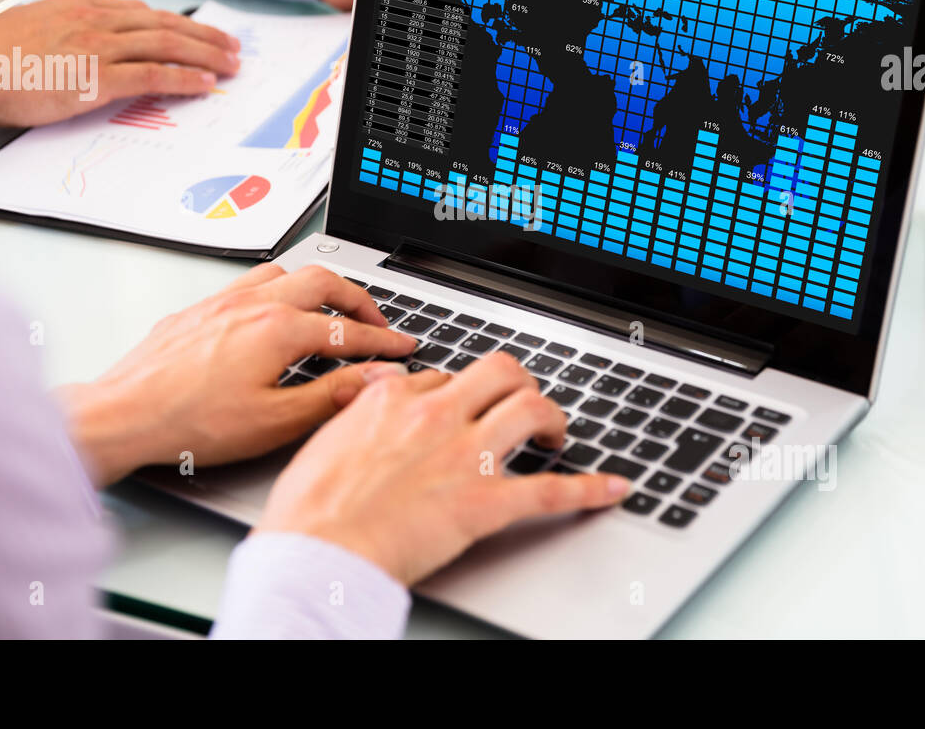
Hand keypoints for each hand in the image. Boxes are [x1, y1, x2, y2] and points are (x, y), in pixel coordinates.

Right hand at [0, 0, 241, 127]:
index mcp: (80, 6)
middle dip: (204, 37)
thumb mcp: (35, 28)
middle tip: (233, 49)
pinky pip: (152, 75)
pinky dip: (184, 78)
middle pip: (164, 24)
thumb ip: (69, 31)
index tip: (199, 34)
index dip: (177, 24)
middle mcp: (94, 19)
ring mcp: (97, 47)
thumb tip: (92, 47)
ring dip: (205, 55)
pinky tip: (206, 84)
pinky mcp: (96, 78)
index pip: (142, 13)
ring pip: (166, 44)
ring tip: (231, 66)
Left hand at [61, 264, 416, 486]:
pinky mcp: (198, 310)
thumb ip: (332, 394)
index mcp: (278, 330)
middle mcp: (252, 304)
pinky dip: (277, 289)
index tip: (403, 348)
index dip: (383, 342)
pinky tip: (274, 309)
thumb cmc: (190, 425)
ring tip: (330, 308)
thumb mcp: (275, 420)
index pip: (347, 331)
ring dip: (316, 287)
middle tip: (376, 322)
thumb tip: (375, 378)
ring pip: (284, 273)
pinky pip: (249, 282)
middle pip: (323, 282)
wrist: (123, 416)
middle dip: (358, 300)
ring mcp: (222, 302)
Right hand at [256, 352, 631, 585]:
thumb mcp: (324, 438)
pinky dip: (590, 488)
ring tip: (555, 434)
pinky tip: (613, 488)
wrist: (319, 551)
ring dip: (553, 419)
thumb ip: (358, 407)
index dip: (460, 393)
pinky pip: (551, 490)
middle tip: (522, 402)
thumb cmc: (311, 510)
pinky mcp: (487, 503)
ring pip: (531, 409)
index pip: (446, 377)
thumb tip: (373, 387)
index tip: (464, 408)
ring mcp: (466, 456)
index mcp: (394, 400)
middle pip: (500, 372)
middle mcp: (436, 416)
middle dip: (518, 383)